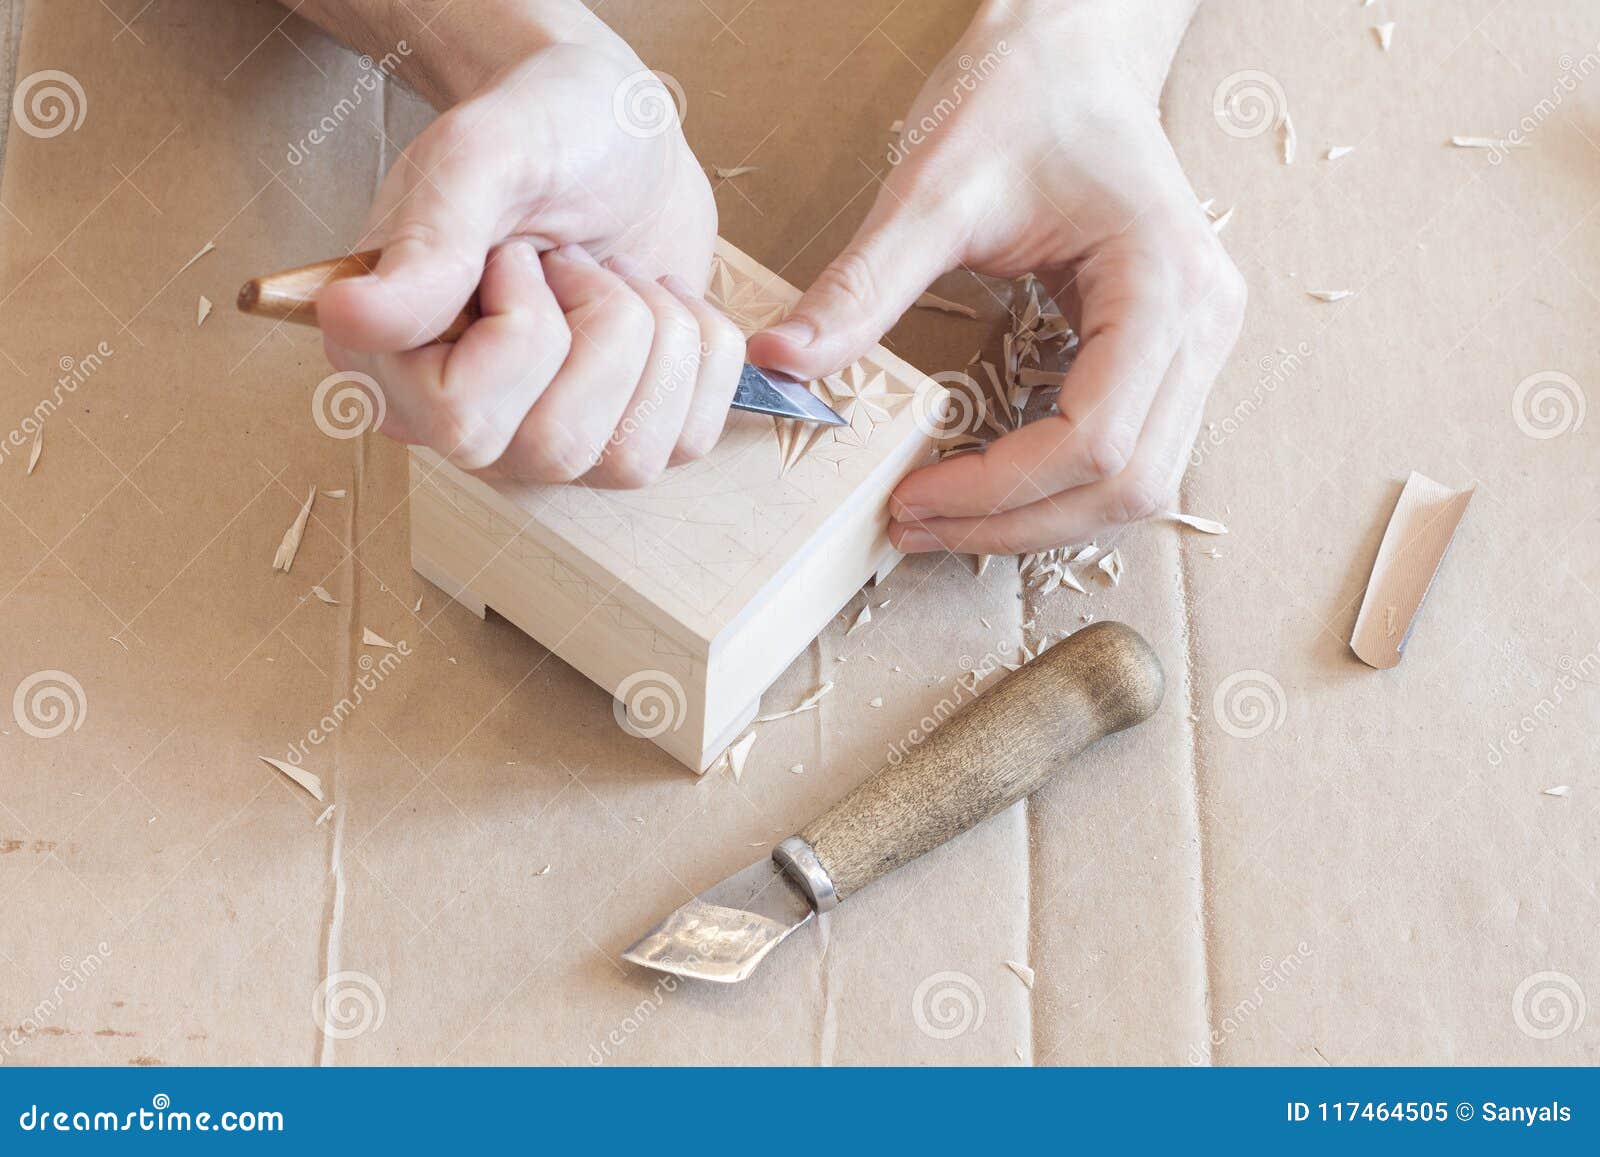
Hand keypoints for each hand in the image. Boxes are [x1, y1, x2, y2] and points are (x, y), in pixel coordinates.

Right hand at [313, 19, 742, 487]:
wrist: (618, 129)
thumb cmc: (544, 130)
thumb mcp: (484, 156)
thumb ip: (428, 241)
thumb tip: (350, 320)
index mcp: (392, 361)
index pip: (461, 420)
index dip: (521, 328)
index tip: (518, 253)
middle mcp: (459, 423)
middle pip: (558, 447)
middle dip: (602, 325)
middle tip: (575, 259)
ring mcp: (546, 443)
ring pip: (631, 459)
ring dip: (656, 338)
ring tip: (617, 278)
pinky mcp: (624, 437)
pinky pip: (690, 442)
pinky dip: (704, 353)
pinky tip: (662, 301)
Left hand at [745, 0, 1245, 553]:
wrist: (1072, 52)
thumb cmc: (1020, 96)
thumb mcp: (932, 187)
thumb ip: (864, 282)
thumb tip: (780, 363)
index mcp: (1163, 284)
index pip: (1096, 437)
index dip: (998, 491)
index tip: (908, 500)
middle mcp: (1203, 324)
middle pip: (1130, 483)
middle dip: (1017, 523)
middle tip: (916, 524)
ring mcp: (1199, 343)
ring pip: (1140, 485)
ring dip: (1041, 518)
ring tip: (943, 513)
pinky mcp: (1171, 352)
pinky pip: (1130, 452)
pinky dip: (1058, 485)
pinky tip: (985, 481)